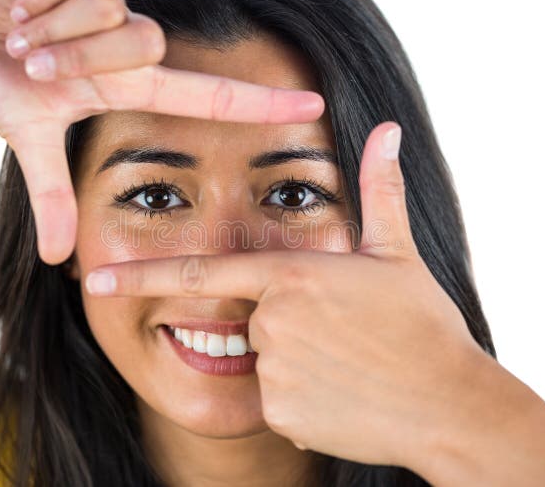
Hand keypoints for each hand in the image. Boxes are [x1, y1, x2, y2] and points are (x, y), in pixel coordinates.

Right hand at [0, 0, 323, 263]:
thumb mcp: (28, 139)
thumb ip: (53, 194)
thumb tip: (57, 261)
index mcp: (129, 84)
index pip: (208, 94)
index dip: (262, 102)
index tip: (314, 106)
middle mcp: (128, 39)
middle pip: (143, 43)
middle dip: (76, 58)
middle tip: (31, 63)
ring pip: (107, 9)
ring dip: (50, 29)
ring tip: (20, 33)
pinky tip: (19, 0)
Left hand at [82, 122, 490, 469]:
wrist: (450, 405)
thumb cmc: (424, 326)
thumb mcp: (398, 254)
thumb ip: (380, 189)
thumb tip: (388, 131)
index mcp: (291, 274)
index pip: (200, 272)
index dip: (143, 276)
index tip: (95, 280)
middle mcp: (273, 321)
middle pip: (253, 319)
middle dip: (288, 324)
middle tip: (343, 336)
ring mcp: (274, 371)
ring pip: (267, 361)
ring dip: (299, 361)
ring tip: (349, 364)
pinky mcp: (282, 413)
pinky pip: (279, 399)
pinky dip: (304, 397)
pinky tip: (344, 395)